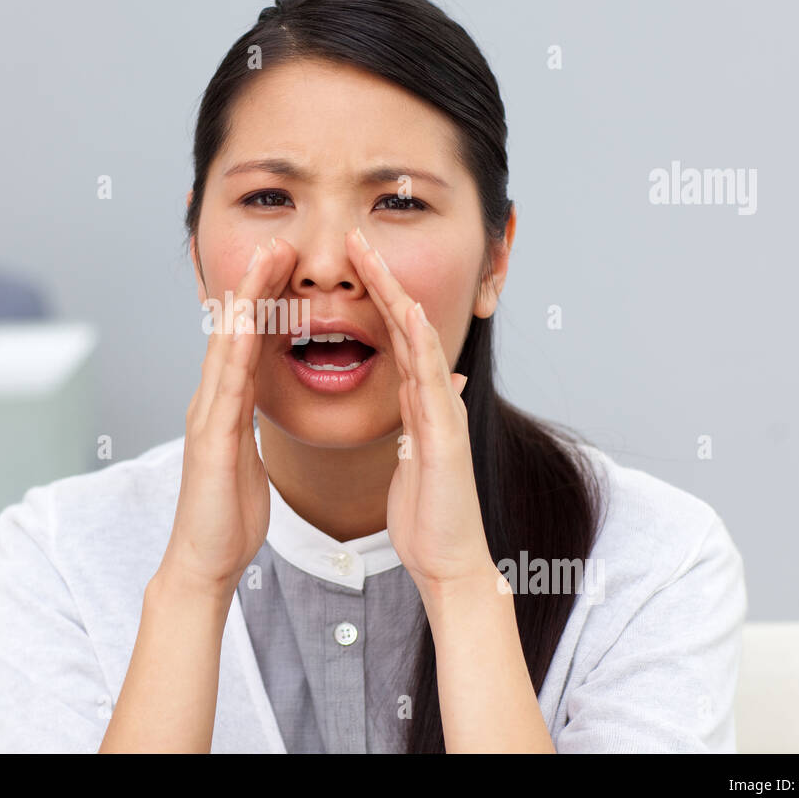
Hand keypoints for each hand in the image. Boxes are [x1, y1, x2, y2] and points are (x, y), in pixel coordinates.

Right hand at [160, 237, 296, 596]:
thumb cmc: (230, 512)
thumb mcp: (249, 454)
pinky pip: (225, 384)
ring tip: (266, 260)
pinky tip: (244, 322)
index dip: (266, 299)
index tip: (286, 263)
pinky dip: (235, 348)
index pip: (250, 340)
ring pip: (228, 345)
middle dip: (256, 283)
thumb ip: (250, 420)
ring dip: (246, 300)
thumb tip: (258, 398)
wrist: (207, 558)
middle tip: (278, 240)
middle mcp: (213, 401)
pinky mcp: (211, 437)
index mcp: (228, 404)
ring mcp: (207, 415)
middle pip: (235, 329)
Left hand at [345, 227, 497, 596]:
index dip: (374, 297)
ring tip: (373, 254)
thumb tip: (426, 393)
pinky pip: (430, 379)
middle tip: (358, 236)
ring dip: (396, 293)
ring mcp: (442, 412)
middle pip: (405, 325)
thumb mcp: (413, 459)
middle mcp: (433, 398)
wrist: (449, 562)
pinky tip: (408, 312)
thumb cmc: (428, 516)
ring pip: (418, 340)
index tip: (349, 263)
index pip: (393, 337)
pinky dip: (420, 343)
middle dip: (382, 279)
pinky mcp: (444, 434)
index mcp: (418, 403)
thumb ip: (416, 424)